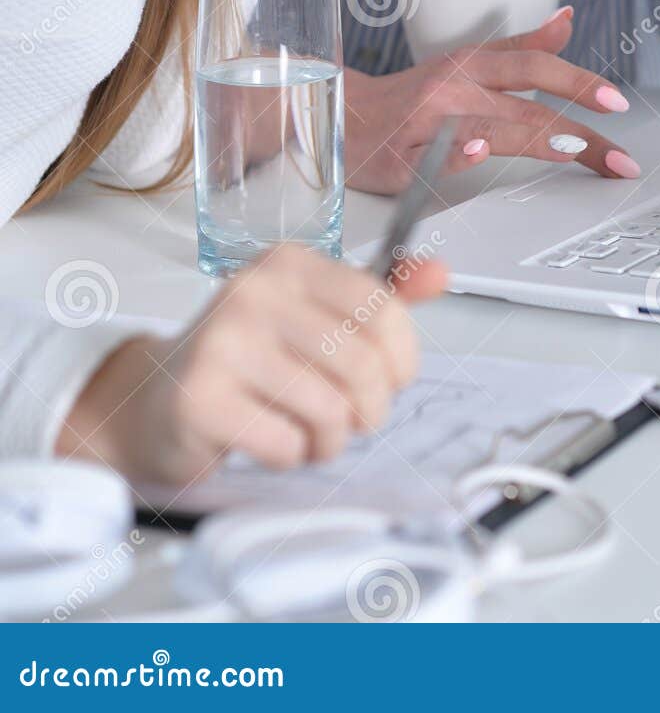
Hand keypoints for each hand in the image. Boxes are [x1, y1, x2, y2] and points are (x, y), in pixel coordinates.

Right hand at [57, 244, 446, 483]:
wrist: (156, 402)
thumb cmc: (247, 362)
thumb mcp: (313, 317)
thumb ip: (379, 298)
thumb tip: (441, 273)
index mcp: (289, 264)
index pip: (382, 308)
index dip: (402, 360)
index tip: (391, 379)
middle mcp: (254, 292)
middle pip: (361, 364)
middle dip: (369, 410)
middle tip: (352, 419)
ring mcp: (222, 343)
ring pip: (329, 409)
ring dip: (331, 439)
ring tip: (309, 433)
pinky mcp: (200, 399)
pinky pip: (286, 444)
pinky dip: (292, 456)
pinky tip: (271, 443)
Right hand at [342, 7, 639, 193]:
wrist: (345, 117)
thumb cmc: (412, 95)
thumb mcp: (468, 62)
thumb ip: (520, 46)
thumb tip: (567, 18)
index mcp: (472, 65)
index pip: (534, 66)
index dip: (578, 81)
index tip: (618, 101)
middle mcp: (453, 88)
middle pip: (525, 105)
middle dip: (580, 133)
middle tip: (619, 158)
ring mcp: (428, 124)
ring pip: (485, 126)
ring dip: (533, 139)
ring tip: (573, 150)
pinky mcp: (402, 160)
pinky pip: (431, 157)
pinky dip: (457, 153)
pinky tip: (478, 152)